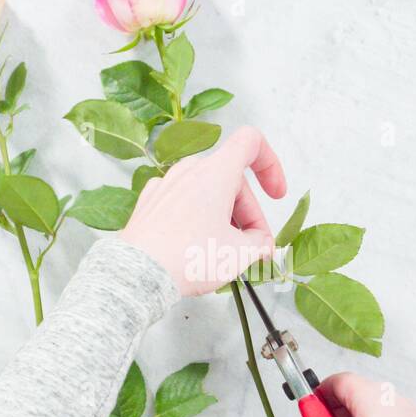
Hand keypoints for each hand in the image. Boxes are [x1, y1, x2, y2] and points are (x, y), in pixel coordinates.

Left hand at [120, 126, 286, 295]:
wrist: (140, 274)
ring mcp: (166, 185)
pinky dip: (197, 217)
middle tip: (254, 246)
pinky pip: (183, 202)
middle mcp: (189, 171)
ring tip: (225, 249)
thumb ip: (259, 243)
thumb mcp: (239, 254)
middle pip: (231, 179)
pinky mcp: (150, 203)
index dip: (271, 165)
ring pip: (206, 191)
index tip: (275, 194)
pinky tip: (197, 244)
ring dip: (223, 215)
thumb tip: (261, 244)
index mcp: (216, 172)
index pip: (251, 142)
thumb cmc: (188, 257)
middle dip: (249, 212)